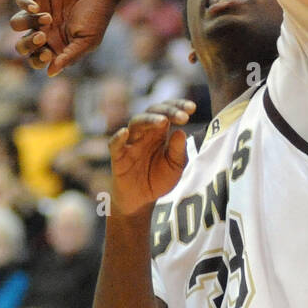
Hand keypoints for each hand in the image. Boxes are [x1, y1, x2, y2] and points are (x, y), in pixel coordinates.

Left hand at [10, 0, 119, 75]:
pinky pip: (19, 1)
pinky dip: (24, 5)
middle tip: (42, 36)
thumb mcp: (88, 40)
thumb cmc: (98, 15)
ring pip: (16, 24)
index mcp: (56, 44)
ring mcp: (38, 11)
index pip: (36, 59)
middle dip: (27, 44)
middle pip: (22, 45)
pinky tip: (36, 7)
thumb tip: (50, 73)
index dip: (37, 60)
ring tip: (47, 18)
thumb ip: (70, 56)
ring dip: (28, 24)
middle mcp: (44, 29)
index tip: (48, 53)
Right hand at [107, 100, 194, 215]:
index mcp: (159, 133)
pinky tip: (125, 133)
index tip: (193, 108)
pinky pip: (114, 145)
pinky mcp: (118, 157)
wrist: (142, 200)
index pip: (167, 113)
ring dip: (149, 120)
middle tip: (184, 116)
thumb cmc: (159, 179)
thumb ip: (178, 150)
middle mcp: (144, 134)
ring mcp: (130, 144)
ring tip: (163, 121)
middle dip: (168, 111)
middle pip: (152, 113)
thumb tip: (181, 132)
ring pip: (135, 124)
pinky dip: (118, 138)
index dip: (178, 107)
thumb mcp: (175, 166)